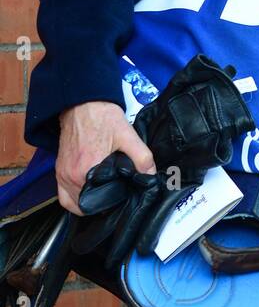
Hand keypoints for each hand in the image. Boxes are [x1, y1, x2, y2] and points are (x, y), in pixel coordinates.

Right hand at [56, 101, 155, 216]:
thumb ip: (142, 157)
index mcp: (88, 170)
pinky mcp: (58, 170)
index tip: (124, 197)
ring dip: (89, 203)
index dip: (115, 201)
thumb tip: (151, 176)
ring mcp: (62, 175)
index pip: (102, 200)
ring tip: (105, 197)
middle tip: (117, 197)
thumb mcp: (128, 135)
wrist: (82, 103)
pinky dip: (74, 201)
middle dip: (104, 204)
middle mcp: (71, 176)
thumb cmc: (103, 117)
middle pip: (88, 203)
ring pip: (75, 203)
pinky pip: (63, 196)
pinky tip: (87, 195)